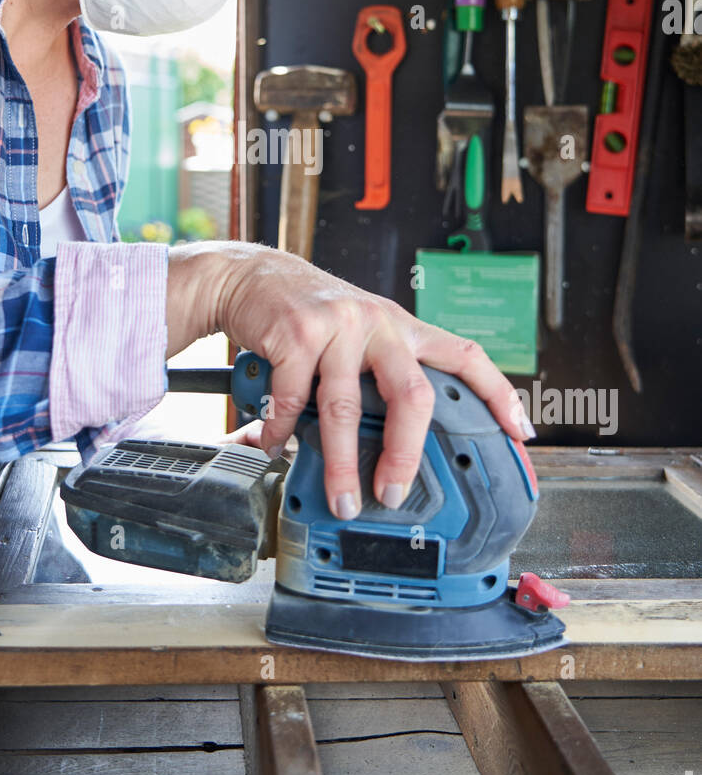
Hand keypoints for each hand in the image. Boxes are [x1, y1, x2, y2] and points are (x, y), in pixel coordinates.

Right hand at [166, 241, 532, 521]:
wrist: (253, 276)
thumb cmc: (311, 313)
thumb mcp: (361, 332)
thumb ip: (382, 372)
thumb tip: (398, 443)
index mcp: (403, 327)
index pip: (466, 357)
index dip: (499, 394)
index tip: (520, 433)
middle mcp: (378, 322)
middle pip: (412, 394)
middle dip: (406, 454)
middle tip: (395, 494)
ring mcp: (338, 326)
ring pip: (347, 407)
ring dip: (342, 462)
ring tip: (343, 498)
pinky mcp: (296, 332)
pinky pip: (292, 398)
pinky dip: (283, 431)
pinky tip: (277, 446)